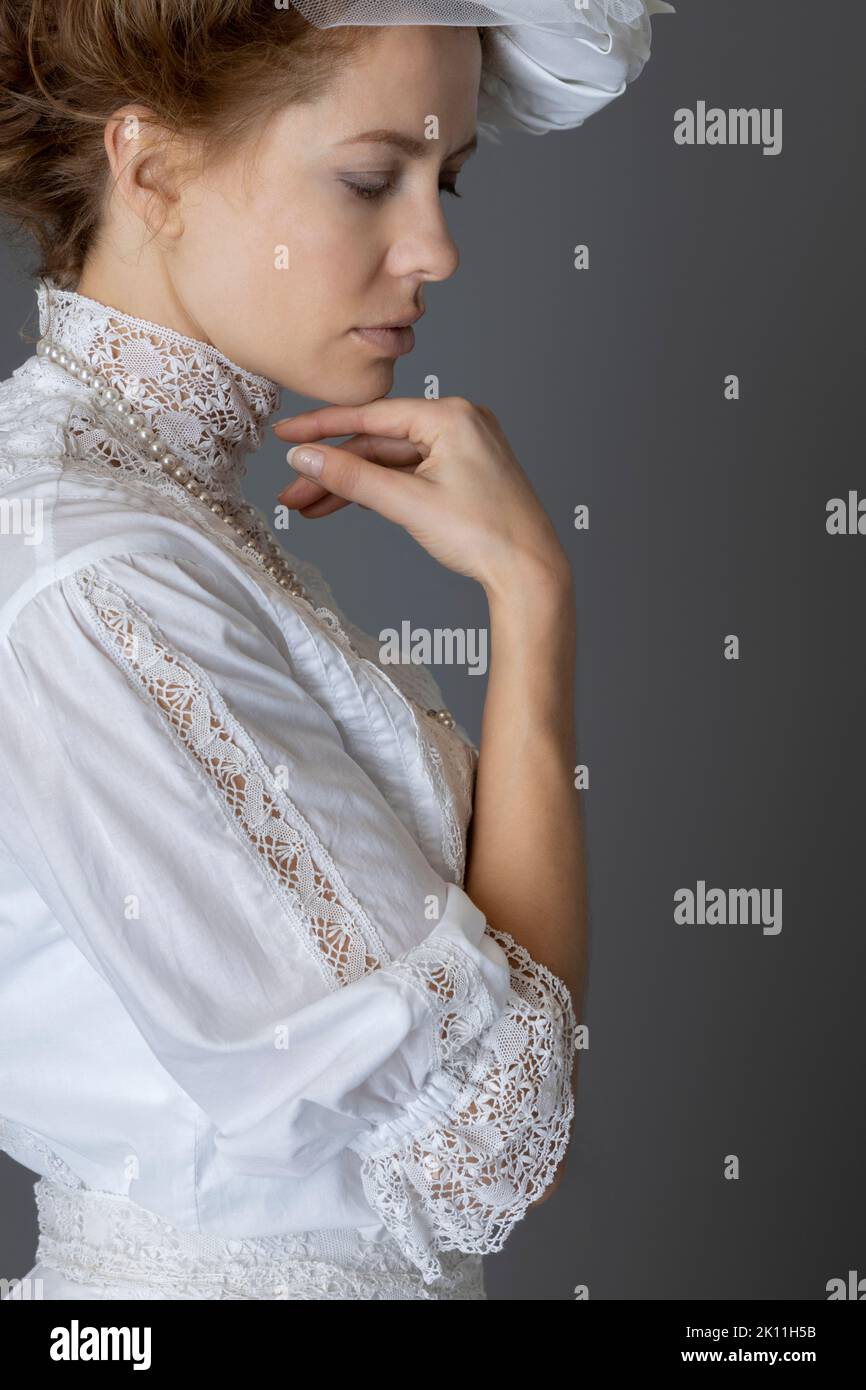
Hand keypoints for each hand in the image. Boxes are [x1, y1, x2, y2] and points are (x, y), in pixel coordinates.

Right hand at [272, 396, 568, 595]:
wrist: (530, 573)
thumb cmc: (486, 535)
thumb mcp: (409, 504)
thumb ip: (352, 478)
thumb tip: (305, 460)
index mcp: (451, 416)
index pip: (371, 416)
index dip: (322, 428)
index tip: (285, 436)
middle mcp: (459, 423)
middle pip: (378, 443)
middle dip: (332, 470)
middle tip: (292, 492)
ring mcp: (463, 448)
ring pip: (391, 462)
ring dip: (350, 484)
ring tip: (308, 507)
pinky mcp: (464, 472)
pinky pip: (410, 474)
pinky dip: (378, 490)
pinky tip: (343, 503)